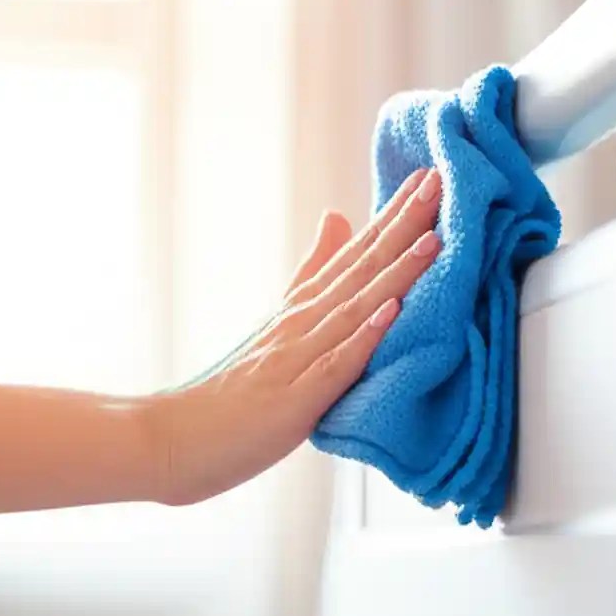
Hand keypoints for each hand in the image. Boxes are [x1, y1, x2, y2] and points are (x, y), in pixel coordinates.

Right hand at [151, 168, 442, 504]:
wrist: (176, 439)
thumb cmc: (233, 392)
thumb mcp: (279, 322)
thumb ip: (311, 273)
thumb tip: (337, 217)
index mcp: (301, 308)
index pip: (355, 253)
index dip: (394, 215)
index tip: (430, 175)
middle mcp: (300, 324)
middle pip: (359, 268)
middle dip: (403, 226)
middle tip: (440, 182)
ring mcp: (295, 360)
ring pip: (353, 307)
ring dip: (395, 273)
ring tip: (432, 240)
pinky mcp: (292, 401)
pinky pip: (333, 366)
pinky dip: (362, 337)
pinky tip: (391, 312)